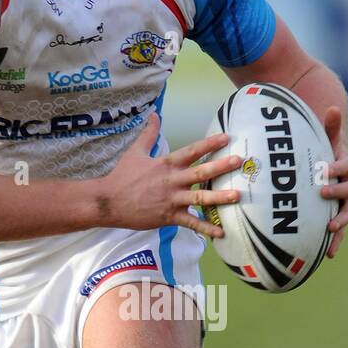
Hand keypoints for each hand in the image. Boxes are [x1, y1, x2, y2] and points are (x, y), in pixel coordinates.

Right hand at [97, 111, 241, 237]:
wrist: (109, 202)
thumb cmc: (122, 176)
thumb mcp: (135, 151)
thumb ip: (149, 133)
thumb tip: (154, 114)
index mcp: (166, 164)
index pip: (192, 150)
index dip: (209, 143)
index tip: (226, 137)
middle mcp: (172, 180)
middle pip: (200, 171)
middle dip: (221, 166)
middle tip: (239, 161)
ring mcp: (172, 199)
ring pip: (200, 197)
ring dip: (219, 196)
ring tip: (237, 195)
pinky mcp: (169, 216)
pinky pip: (191, 223)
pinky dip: (206, 228)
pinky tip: (221, 232)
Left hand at [319, 104, 347, 257]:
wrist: (330, 169)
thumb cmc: (326, 153)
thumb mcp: (327, 140)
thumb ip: (330, 127)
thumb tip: (333, 107)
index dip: (339, 169)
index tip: (326, 169)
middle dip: (338, 194)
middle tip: (322, 193)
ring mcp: (346, 204)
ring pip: (347, 214)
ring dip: (340, 222)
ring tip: (330, 229)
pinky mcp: (338, 217)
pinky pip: (340, 231)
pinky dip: (336, 242)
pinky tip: (328, 254)